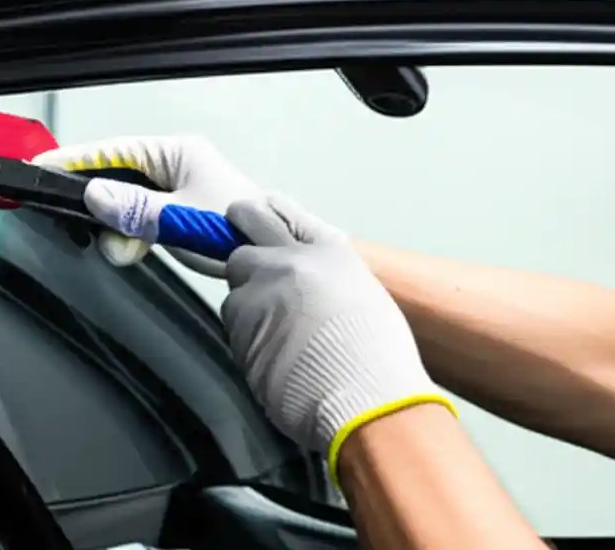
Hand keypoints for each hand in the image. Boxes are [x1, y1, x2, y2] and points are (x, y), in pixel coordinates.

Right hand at [32, 135, 260, 276]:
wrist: (269, 258)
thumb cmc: (231, 229)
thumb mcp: (177, 218)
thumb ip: (133, 207)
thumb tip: (92, 194)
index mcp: (175, 152)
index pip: (113, 149)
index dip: (76, 158)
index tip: (42, 165)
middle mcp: (173, 164)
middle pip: (116, 176)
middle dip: (100, 205)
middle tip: (85, 225)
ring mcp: (174, 188)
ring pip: (124, 202)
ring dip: (119, 228)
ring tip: (127, 248)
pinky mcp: (175, 212)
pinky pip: (138, 218)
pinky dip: (131, 235)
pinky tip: (135, 250)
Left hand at [222, 194, 454, 482]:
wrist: (368, 399)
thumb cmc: (379, 358)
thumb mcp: (363, 296)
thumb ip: (326, 279)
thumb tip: (304, 286)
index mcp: (326, 252)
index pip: (277, 214)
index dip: (258, 217)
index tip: (247, 217)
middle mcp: (287, 264)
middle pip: (240, 246)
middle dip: (242, 259)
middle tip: (253, 280)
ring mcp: (259, 296)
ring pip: (235, 296)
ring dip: (248, 313)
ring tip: (283, 343)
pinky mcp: (240, 332)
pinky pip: (235, 333)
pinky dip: (249, 345)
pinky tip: (278, 362)